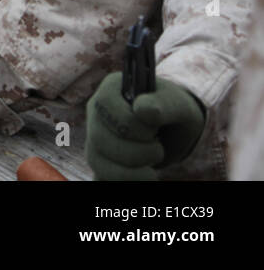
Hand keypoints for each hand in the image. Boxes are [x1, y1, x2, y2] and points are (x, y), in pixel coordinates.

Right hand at [86, 73, 205, 180]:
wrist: (173, 128)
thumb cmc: (172, 110)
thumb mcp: (176, 103)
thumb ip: (163, 104)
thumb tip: (144, 110)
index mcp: (111, 90)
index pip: (105, 105)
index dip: (130, 123)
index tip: (154, 130)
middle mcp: (97, 113)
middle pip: (100, 138)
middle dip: (136, 152)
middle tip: (158, 150)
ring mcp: (95, 138)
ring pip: (97, 161)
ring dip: (130, 173)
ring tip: (152, 171)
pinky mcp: (100, 160)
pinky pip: (101, 176)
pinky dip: (123, 181)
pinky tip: (141, 177)